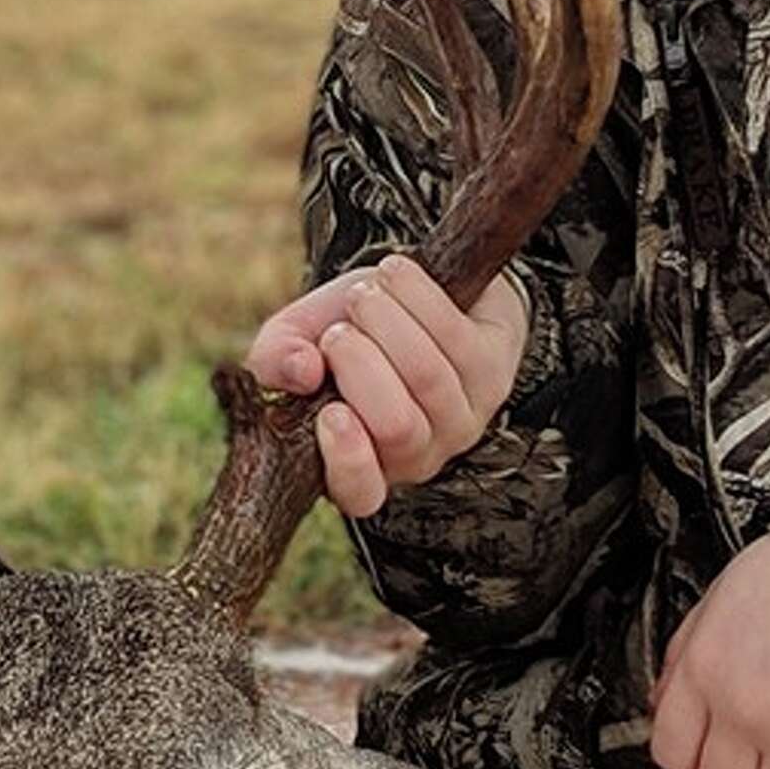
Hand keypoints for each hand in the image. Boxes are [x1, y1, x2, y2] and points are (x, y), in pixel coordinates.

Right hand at [244, 256, 528, 517]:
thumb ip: (276, 357)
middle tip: (338, 331)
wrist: (413, 292)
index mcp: (361, 463)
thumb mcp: (299, 339)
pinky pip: (455, 337)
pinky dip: (415, 296)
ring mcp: (462, 421)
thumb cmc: (346, 328)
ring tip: (363, 295)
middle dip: (359, 364)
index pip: (361, 494)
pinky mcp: (493, 377)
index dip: (349, 461)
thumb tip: (299, 371)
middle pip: (397, 427)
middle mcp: (417, 456)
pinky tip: (394, 274)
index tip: (330, 412)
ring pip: (427, 378)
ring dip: (386, 321)